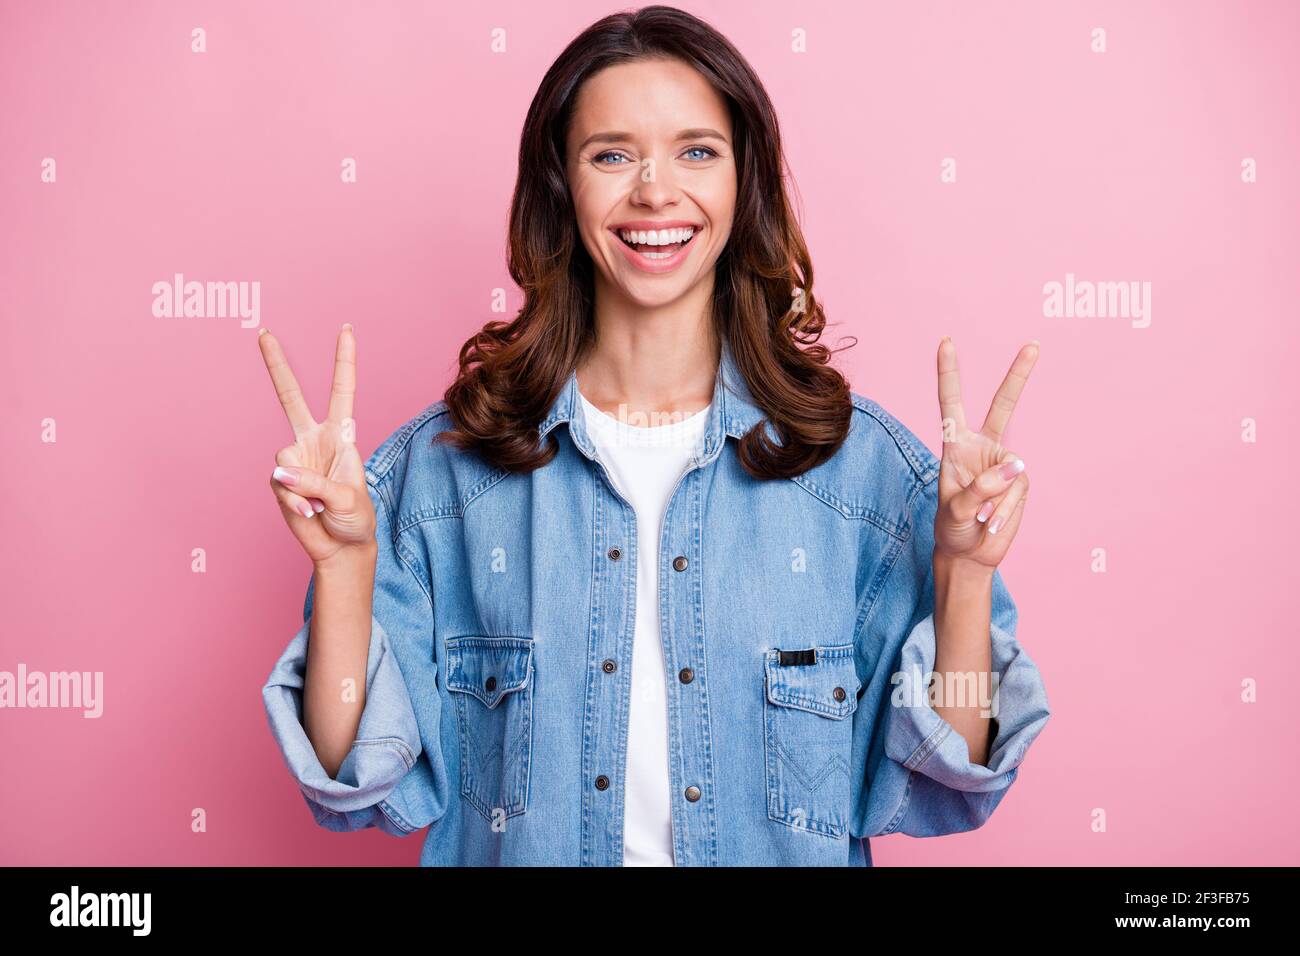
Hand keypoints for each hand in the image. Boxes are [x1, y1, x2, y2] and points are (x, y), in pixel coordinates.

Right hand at [258, 324, 375, 566]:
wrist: (341, 547)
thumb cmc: (355, 518)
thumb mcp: (348, 498)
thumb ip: (316, 482)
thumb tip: (281, 472)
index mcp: (341, 436)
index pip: (342, 392)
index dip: (344, 361)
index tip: (346, 329)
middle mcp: (315, 441)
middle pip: (291, 397)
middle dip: (276, 365)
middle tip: (264, 332)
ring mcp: (295, 460)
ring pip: (285, 460)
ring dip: (304, 488)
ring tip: (322, 505)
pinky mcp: (280, 482)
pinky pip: (280, 486)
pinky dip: (295, 502)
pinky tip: (310, 513)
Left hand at [932, 336, 1037, 568]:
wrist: (968, 553)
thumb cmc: (951, 528)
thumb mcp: (954, 509)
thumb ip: (981, 487)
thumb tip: (1018, 465)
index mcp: (955, 447)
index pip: (951, 404)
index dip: (949, 373)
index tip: (945, 341)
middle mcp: (982, 449)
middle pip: (1003, 407)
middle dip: (1018, 376)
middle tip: (1033, 345)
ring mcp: (1004, 465)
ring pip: (1010, 473)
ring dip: (993, 502)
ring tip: (977, 519)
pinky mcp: (1020, 483)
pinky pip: (1017, 492)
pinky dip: (1003, 512)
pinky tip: (990, 523)